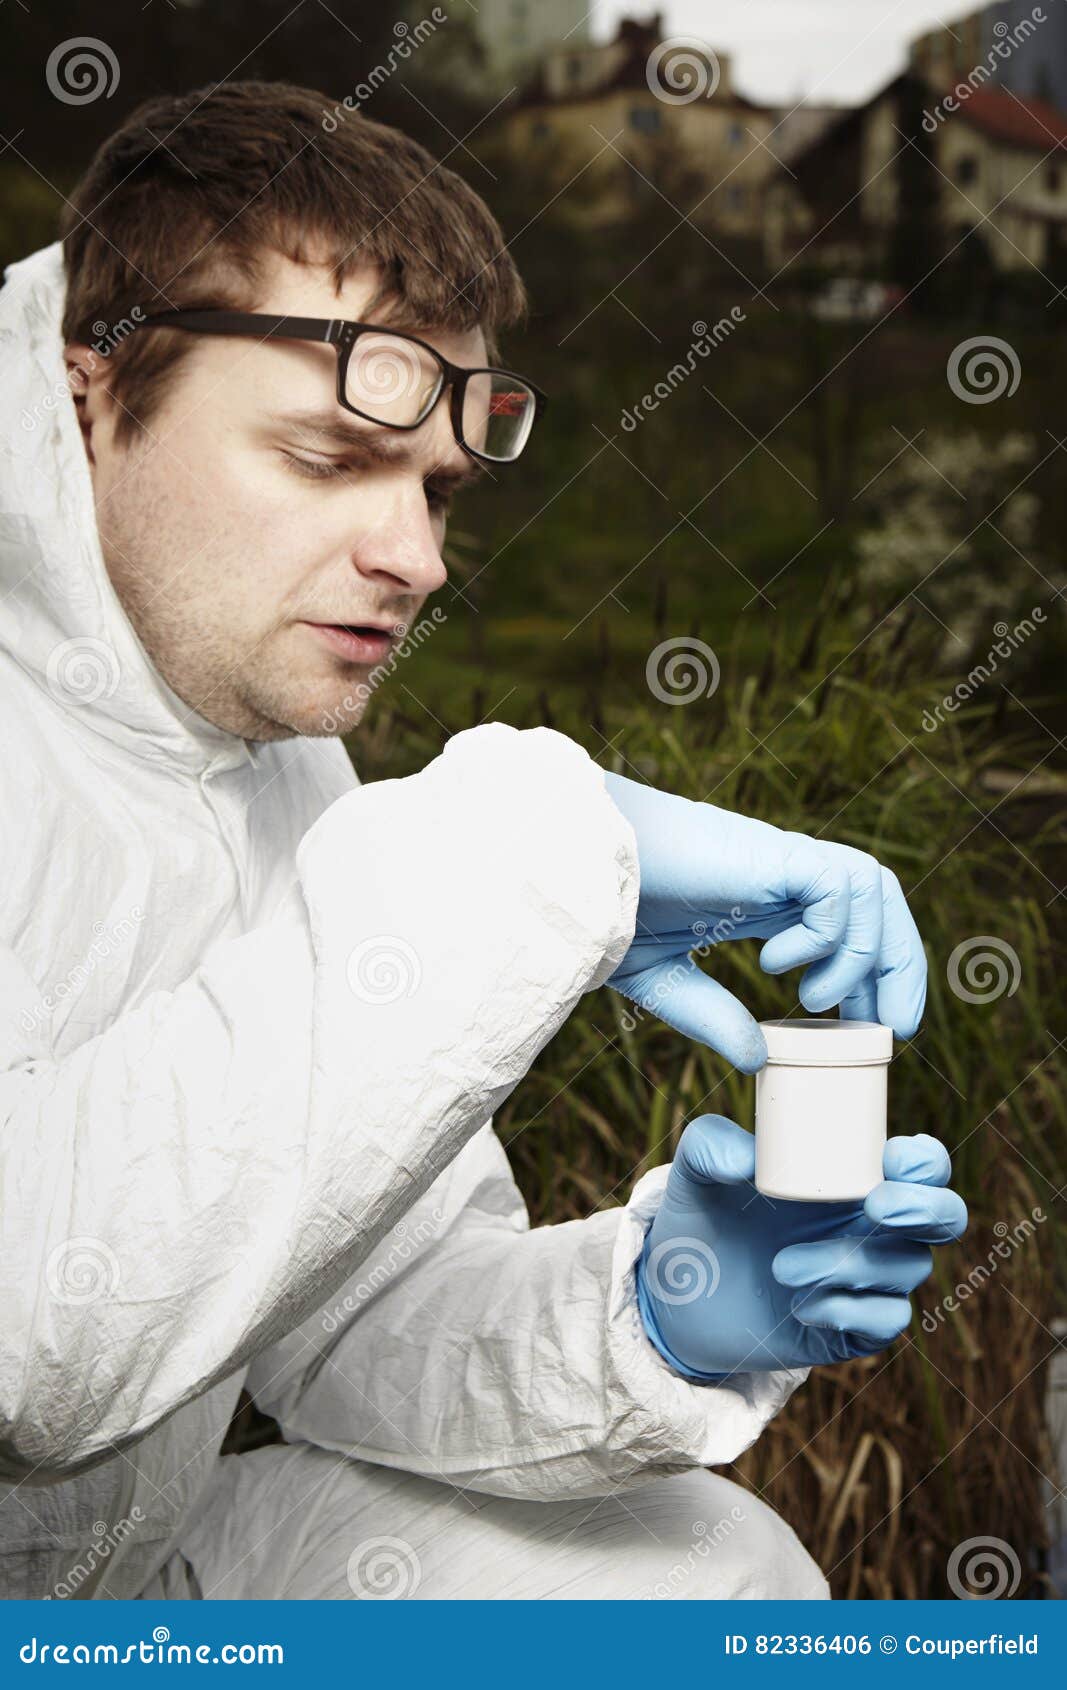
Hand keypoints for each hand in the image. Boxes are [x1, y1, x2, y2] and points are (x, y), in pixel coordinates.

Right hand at [604, 771, 925, 1070]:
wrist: (577, 869)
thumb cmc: (608, 910)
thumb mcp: (663, 981)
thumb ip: (712, 1016)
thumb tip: (759, 1060)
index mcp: (767, 898)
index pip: (851, 924)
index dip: (876, 974)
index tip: (872, 1029)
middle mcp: (785, 874)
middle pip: (879, 900)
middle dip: (899, 963)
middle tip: (890, 1030)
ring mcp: (781, 859)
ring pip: (871, 887)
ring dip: (861, 953)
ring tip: (814, 1001)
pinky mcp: (770, 853)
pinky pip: (835, 886)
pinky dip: (823, 934)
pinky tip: (775, 964)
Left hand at [636, 1115, 966, 1378]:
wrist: (680, 1297)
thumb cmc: (702, 1219)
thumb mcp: (695, 1173)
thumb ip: (711, 1145)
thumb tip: (748, 1158)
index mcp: (852, 1177)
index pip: (921, 1164)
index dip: (925, 1161)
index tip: (892, 1158)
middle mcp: (874, 1226)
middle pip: (946, 1217)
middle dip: (927, 1208)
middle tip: (875, 1205)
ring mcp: (870, 1279)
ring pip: (908, 1267)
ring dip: (849, 1262)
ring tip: (781, 1266)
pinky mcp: (857, 1328)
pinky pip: (887, 1319)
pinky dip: (847, 1310)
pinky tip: (799, 1306)